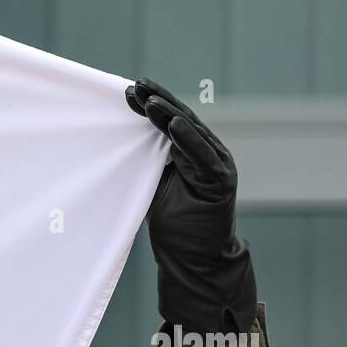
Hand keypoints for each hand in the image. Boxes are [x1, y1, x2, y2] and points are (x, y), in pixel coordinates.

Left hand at [126, 78, 256, 334]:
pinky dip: (187, 138)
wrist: (196, 260)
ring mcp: (217, 164)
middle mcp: (208, 153)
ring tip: (150, 101)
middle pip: (181, 120)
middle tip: (136, 85)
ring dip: (169, 115)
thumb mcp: (155, 189)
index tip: (130, 91)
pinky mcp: (220, 180)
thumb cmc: (175, 227)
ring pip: (191, 133)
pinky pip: (202, 154)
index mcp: (192, 153)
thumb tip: (125, 145)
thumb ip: (150, 165)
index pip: (170, 123)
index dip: (152, 106)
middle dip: (158, 102)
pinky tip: (173, 124)